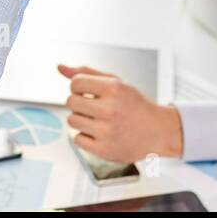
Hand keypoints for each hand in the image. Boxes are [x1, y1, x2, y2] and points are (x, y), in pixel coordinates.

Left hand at [59, 63, 182, 162]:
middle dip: (78, 103)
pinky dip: (86, 137)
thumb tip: (60, 67)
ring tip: (98, 120)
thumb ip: (87, 73)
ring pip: (72, 121)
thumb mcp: (115, 82)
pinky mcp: (104, 150)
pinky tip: (100, 133)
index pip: (75, 83)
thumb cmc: (133, 105)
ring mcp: (107, 131)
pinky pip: (77, 139)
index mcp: (113, 89)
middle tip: (93, 106)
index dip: (79, 87)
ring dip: (81, 119)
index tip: (89, 92)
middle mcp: (110, 109)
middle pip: (70, 102)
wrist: (157, 131)